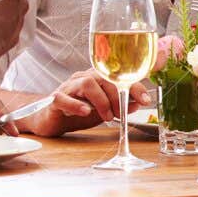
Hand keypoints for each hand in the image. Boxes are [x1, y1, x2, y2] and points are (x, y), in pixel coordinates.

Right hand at [21, 71, 153, 137]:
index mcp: (97, 78)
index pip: (119, 76)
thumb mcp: (105, 110)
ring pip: (87, 84)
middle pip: (104, 77)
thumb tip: (139, 103)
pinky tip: (86, 112)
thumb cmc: (79, 111)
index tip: (145, 99)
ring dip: (101, 101)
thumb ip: (121, 105)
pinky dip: (77, 105)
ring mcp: (68, 87)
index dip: (135, 86)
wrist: (52, 119)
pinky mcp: (55, 99)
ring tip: (107, 117)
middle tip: (121, 114)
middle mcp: (83, 78)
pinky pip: (64, 98)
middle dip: (118, 96)